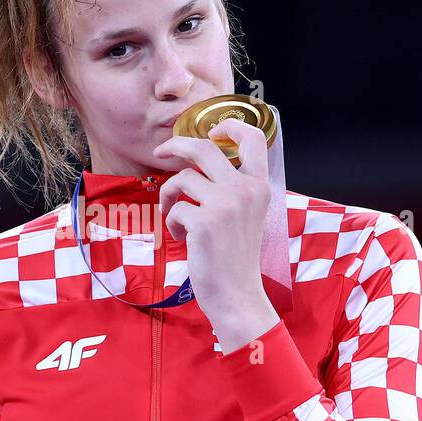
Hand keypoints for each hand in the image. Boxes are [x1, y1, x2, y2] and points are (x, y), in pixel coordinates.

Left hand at [154, 118, 278, 346]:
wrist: (237, 295)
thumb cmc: (235, 259)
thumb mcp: (246, 217)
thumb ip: (233, 189)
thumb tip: (198, 166)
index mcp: (260, 187)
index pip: (253, 139)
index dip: (230, 125)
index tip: (211, 131)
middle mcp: (245, 190)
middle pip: (203, 148)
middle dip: (176, 145)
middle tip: (161, 152)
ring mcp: (225, 204)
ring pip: (182, 180)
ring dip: (170, 198)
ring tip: (176, 220)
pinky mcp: (203, 221)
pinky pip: (174, 209)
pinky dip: (171, 224)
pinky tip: (183, 240)